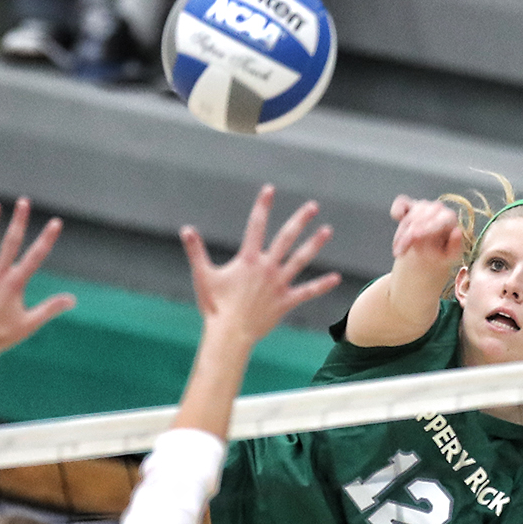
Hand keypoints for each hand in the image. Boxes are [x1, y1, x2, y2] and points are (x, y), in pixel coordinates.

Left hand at [0, 198, 74, 358]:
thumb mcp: (30, 323)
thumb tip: (72, 299)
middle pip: (11, 242)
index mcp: (15, 284)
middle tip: (24, 201)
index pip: (36, 256)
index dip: (47, 238)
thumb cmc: (2, 336)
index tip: (56, 222)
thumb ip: (50, 308)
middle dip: (19, 221)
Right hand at [182, 185, 339, 345]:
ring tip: (327, 230)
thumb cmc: (214, 306)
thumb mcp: (203, 275)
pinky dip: (321, 285)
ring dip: (314, 244)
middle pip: (286, 238)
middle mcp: (267, 268)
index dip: (262, 206)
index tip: (270, 190)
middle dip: (300, 220)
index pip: (256, 225)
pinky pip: (307, 292)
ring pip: (301, 260)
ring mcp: (278, 284)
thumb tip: (186, 229)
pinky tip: (336, 278)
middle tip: (313, 206)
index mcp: (248, 259)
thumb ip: (196, 251)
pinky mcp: (286, 301)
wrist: (229, 334)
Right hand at [388, 195, 463, 268]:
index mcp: (449, 218)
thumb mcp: (450, 256)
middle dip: (407, 236)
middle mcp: (437, 208)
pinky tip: (397, 218)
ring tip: (398, 251)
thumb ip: (455, 246)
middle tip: (400, 254)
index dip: (425, 228)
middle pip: (419, 219)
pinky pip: (401, 204)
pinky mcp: (410, 204)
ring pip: (408, 217)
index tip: (414, 237)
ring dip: (400, 234)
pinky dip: (398, 210)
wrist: (430, 252)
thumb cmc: (442, 254)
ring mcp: (423, 205)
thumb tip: (457, 231)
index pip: (436, 221)